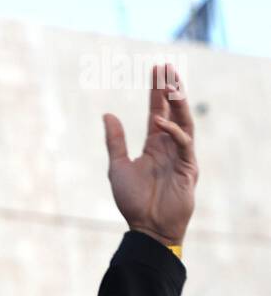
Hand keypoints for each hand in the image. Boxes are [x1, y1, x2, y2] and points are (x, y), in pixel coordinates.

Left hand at [103, 62, 197, 245]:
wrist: (147, 228)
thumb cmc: (133, 202)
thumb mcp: (118, 167)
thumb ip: (115, 141)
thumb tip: (107, 114)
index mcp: (154, 145)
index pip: (158, 111)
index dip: (158, 91)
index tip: (157, 69)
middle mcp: (169, 147)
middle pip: (173, 111)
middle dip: (171, 89)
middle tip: (166, 67)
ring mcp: (181, 156)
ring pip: (184, 122)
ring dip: (178, 102)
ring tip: (171, 83)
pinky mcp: (188, 168)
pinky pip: (183, 144)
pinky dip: (173, 132)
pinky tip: (159, 122)